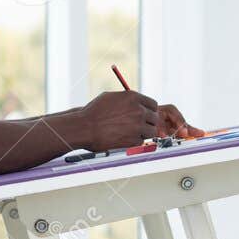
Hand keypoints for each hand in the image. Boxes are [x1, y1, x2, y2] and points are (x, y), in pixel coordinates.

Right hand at [75, 90, 201, 151]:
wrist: (84, 128)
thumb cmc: (93, 112)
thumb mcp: (111, 97)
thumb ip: (126, 99)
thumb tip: (136, 102)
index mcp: (133, 97)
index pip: (153, 104)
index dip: (149, 111)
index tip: (145, 115)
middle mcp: (138, 110)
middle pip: (154, 118)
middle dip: (148, 122)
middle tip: (139, 126)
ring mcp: (138, 126)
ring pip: (151, 131)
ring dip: (144, 133)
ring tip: (131, 133)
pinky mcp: (134, 140)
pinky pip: (141, 141)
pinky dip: (135, 141)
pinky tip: (123, 139)